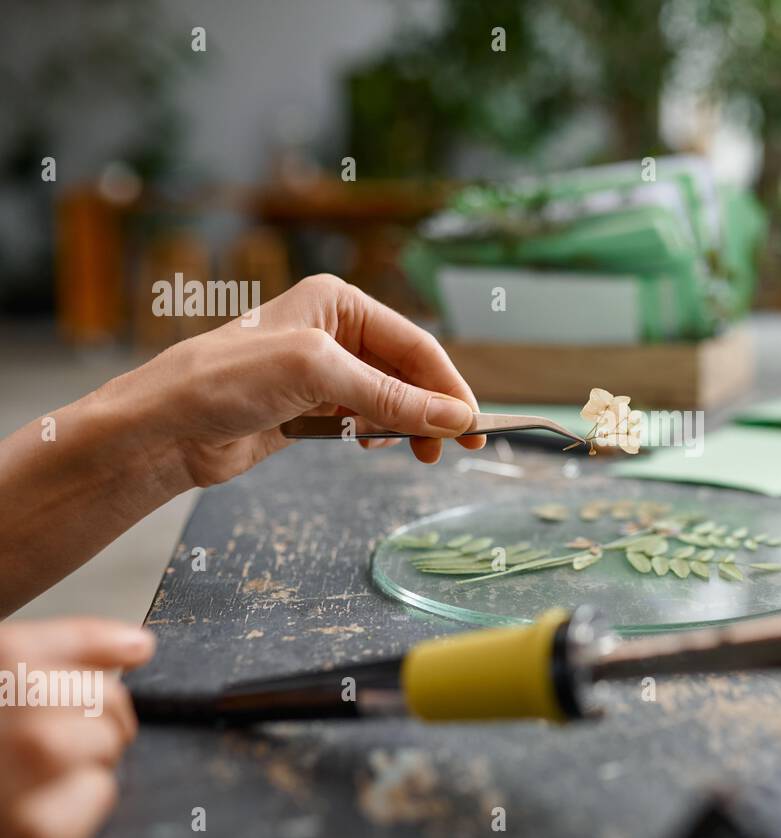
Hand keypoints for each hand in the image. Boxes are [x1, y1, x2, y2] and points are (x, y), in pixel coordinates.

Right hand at [0, 619, 153, 837]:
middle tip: (46, 735)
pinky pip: (98, 796)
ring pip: (106, 749)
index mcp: (0, 662)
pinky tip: (29, 803)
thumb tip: (139, 647)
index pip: (86, 641)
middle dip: (94, 717)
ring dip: (84, 761)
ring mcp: (24, 772)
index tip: (131, 652)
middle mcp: (13, 713)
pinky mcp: (35, 832)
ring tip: (28, 771)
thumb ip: (61, 650)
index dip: (111, 648)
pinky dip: (77, 803)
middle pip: (109, 701)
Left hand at [104, 273, 485, 487]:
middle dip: (431, 409)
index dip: (449, 386)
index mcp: (338, 302)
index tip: (474, 426)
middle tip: (456, 450)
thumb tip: (455, 418)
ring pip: (389, 399)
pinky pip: (363, 420)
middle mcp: (334, 331)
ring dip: (405, 425)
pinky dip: (376, 435)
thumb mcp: (318, 375)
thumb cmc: (227, 379)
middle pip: (407, 372)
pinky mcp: (309, 409)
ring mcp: (321, 372)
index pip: (416, 344)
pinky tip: (370, 445)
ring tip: (410, 451)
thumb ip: (391, 397)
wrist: (164, 427)